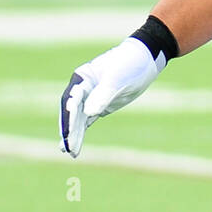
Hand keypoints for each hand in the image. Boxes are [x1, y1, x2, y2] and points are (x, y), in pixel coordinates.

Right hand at [59, 37, 165, 157]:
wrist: (145, 59)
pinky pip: (87, 121)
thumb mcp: (117, 78)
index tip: (68, 131)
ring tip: (68, 151)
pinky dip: (82, 132)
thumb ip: (103, 94)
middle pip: (72, 112)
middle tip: (67, 146)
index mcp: (82, 77)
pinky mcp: (100, 106)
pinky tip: (75, 145)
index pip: (72, 99)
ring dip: (74, 134)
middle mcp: (83, 88)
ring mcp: (91, 98)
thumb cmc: (129, 64)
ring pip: (78, 119)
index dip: (69, 116)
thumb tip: (89, 113)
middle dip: (69, 129)